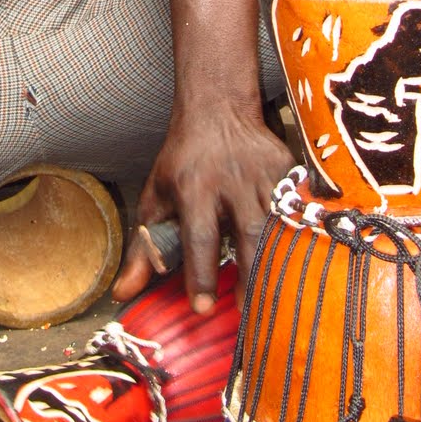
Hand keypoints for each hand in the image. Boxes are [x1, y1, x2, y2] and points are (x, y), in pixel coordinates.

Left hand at [111, 106, 292, 312]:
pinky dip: (298, 237)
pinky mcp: (288, 171)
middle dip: (250, 276)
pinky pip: (298, 210)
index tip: (201, 308)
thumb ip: (143, 249)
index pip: (199, 237)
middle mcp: (231, 181)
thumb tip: (122, 293)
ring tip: (274, 297)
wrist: (218, 109)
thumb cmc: (183, 161)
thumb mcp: (156, 198)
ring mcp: (264, 175)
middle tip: (248, 312)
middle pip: (249, 234)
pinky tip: (297, 264)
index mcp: (194, 187)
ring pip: (279, 226)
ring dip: (277, 264)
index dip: (200, 274)